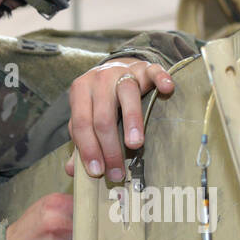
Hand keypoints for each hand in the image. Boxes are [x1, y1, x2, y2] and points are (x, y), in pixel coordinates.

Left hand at [64, 59, 174, 182]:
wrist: (118, 69)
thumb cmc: (101, 100)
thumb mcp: (87, 117)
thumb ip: (81, 142)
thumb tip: (71, 170)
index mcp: (80, 91)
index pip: (81, 123)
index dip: (88, 149)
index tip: (98, 172)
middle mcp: (99, 79)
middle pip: (103, 115)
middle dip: (109, 147)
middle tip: (118, 172)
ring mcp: (123, 71)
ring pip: (126, 92)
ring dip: (131, 120)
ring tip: (135, 145)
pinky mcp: (145, 68)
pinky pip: (154, 71)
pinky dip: (161, 78)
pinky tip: (167, 89)